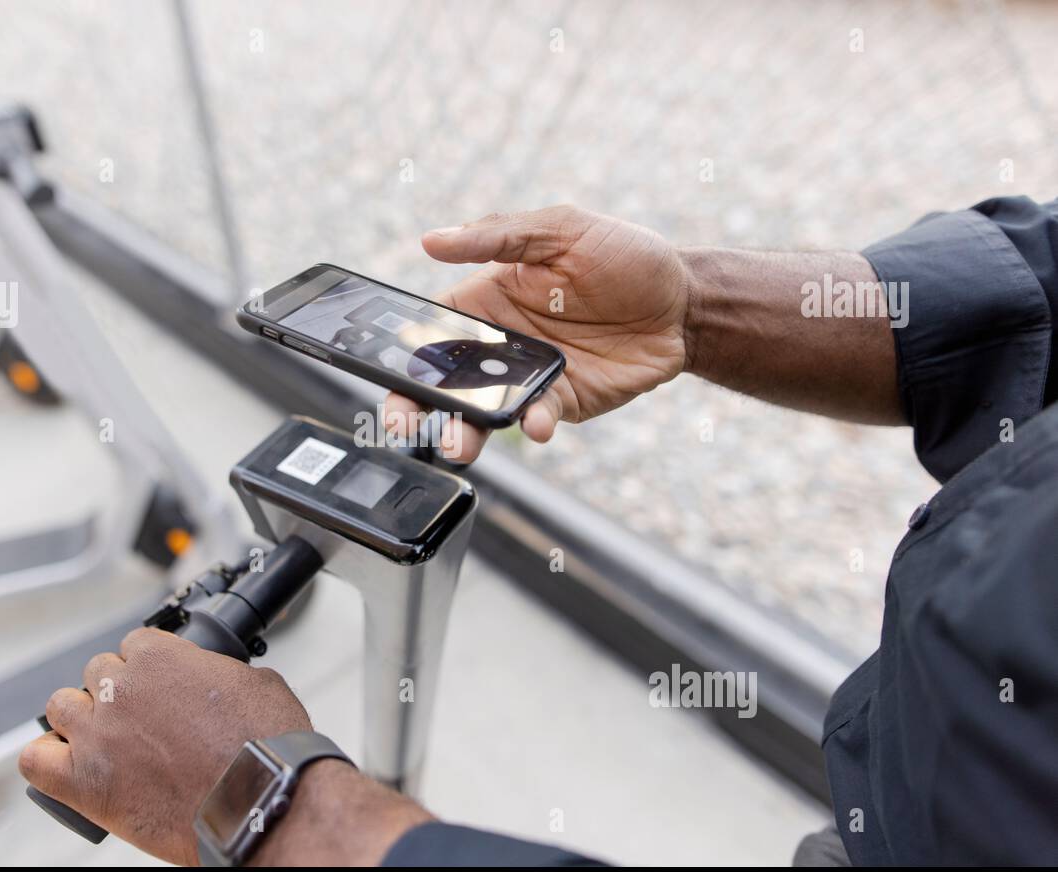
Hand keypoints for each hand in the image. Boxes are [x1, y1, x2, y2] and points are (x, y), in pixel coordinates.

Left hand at [18, 627, 312, 865]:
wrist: (260, 801)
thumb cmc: (266, 748)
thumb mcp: (256, 684)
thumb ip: (220, 672)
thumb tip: (215, 678)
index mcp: (158, 656)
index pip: (133, 646)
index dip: (149, 671)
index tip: (161, 691)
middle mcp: (120, 689)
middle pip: (97, 674)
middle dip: (118, 694)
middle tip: (144, 723)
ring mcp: (98, 735)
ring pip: (61, 707)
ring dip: (81, 720)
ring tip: (107, 743)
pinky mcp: (84, 784)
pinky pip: (36, 761)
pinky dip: (47, 762)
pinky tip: (69, 768)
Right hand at [384, 205, 690, 462]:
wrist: (685, 300)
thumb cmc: (623, 254)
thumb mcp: (561, 229)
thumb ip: (497, 235)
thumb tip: (432, 240)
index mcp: (486, 299)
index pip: (429, 331)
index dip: (401, 354)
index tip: (383, 373)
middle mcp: (499, 345)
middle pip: (445, 382)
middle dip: (418, 408)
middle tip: (404, 426)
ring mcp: (529, 378)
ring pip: (483, 412)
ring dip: (466, 431)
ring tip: (458, 445)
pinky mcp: (563, 403)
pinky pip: (537, 419)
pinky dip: (532, 425)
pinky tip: (536, 424)